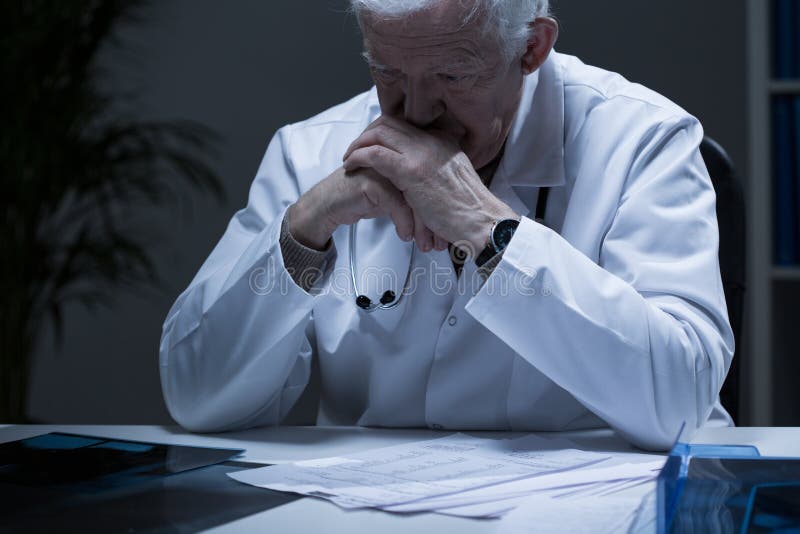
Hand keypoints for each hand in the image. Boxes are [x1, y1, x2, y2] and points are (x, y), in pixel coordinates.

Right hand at [289, 165, 440, 250]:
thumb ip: (417, 193)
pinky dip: (404, 223)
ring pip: (415, 196)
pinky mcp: (371, 179)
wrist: (329, 203)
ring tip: (424, 244)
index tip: (444, 233)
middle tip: (439, 243)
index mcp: (406, 156)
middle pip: (427, 188)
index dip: (441, 209)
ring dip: (421, 226)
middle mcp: (397, 158)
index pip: (433, 181)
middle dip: (435, 220)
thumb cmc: (363, 198)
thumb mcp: (396, 194)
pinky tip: (405, 236)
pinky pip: (397, 203)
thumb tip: (441, 212)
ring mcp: (384, 166)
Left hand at [342, 115, 516, 253]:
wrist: (481, 222)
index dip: (383, 130)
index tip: (371, 143)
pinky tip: (351, 166)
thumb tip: (421, 174)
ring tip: (349, 159)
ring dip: (358, 144)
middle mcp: (432, 140)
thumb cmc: (469, 211)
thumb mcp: (454, 179)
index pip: (406, 123)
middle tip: (355, 149)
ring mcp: (421, 153)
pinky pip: (375, 153)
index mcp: (443, 140)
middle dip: (366, 134)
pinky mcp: (411, 171)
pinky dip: (358, 157)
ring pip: (379, 133)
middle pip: (389, 122)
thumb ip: (438, 168)